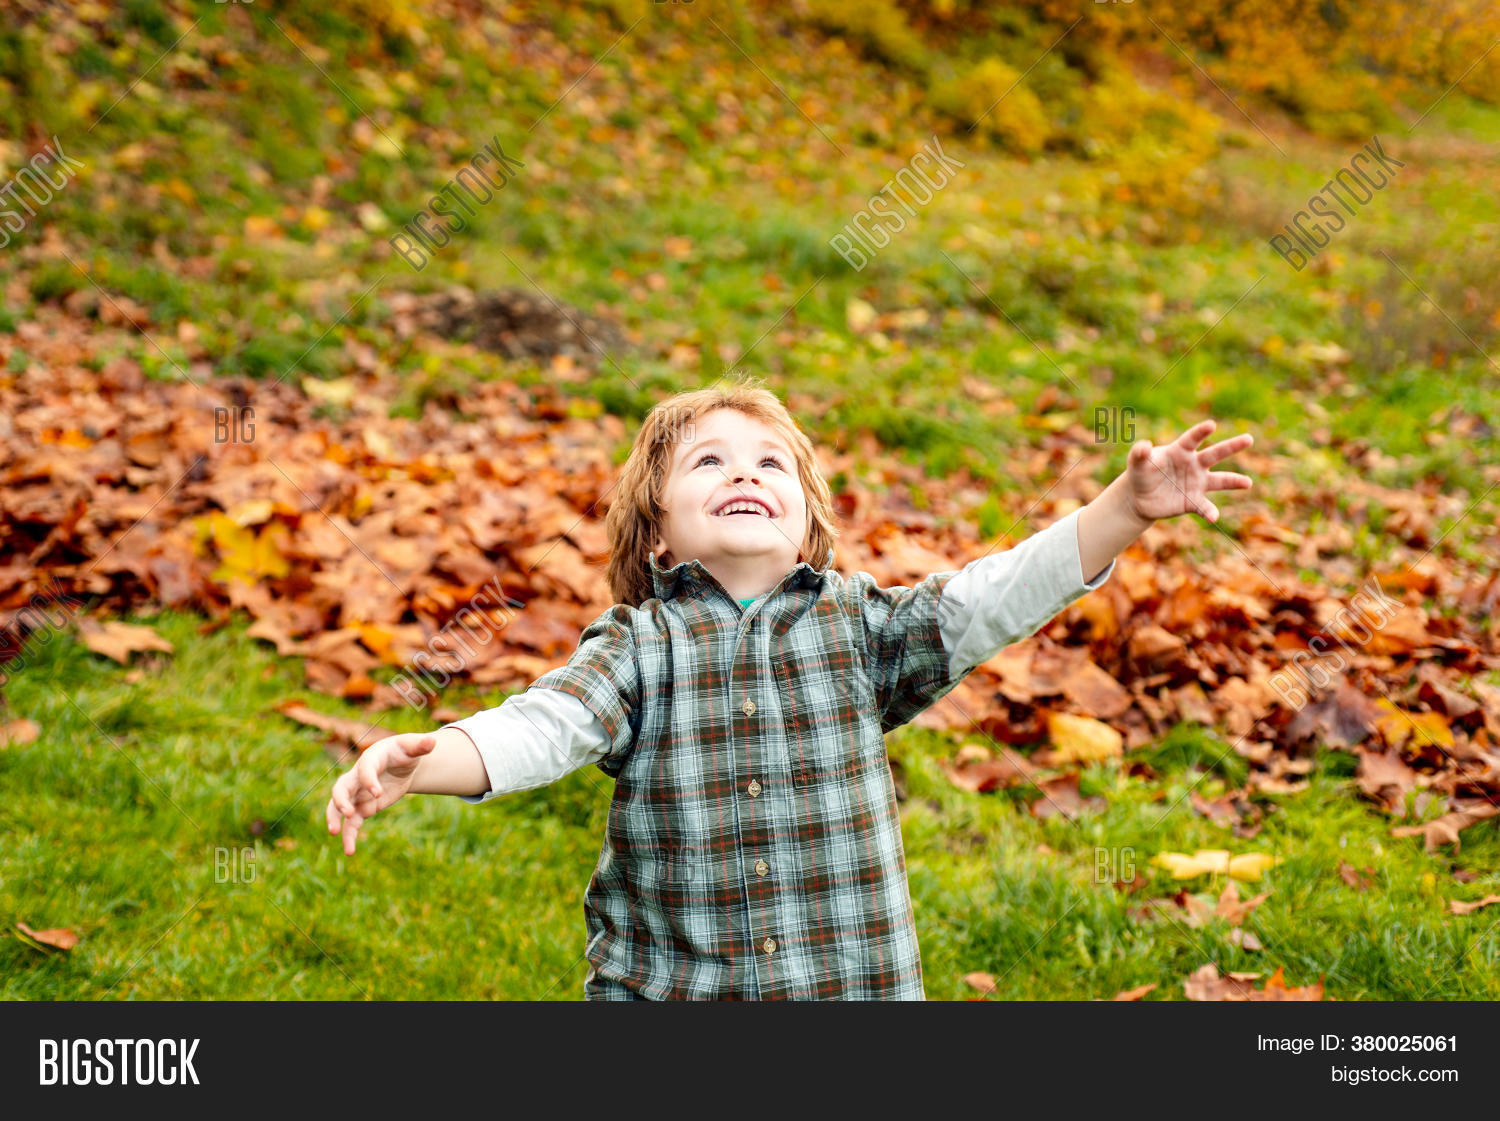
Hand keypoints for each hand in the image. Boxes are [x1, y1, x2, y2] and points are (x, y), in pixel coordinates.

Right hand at [325, 732, 437, 855]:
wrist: (400, 764)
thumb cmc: (405, 751)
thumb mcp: (413, 746)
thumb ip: (420, 745)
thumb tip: (432, 741)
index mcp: (371, 759)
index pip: (365, 768)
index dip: (369, 780)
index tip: (378, 793)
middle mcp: (358, 776)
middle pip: (341, 787)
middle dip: (340, 800)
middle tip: (348, 813)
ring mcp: (358, 793)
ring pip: (338, 807)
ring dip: (335, 819)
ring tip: (335, 834)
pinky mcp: (362, 807)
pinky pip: (351, 823)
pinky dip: (349, 835)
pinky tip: (350, 851)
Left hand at [1123, 419, 1252, 524]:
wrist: (1139, 498)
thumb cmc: (1140, 474)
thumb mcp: (1135, 463)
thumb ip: (1139, 453)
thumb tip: (1144, 445)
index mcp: (1180, 451)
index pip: (1192, 439)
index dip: (1201, 432)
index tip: (1212, 425)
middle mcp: (1194, 465)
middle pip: (1215, 454)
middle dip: (1232, 446)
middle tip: (1248, 439)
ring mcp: (1196, 483)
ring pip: (1219, 481)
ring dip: (1233, 481)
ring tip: (1247, 483)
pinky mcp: (1193, 501)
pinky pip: (1204, 507)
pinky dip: (1209, 512)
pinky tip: (1213, 516)